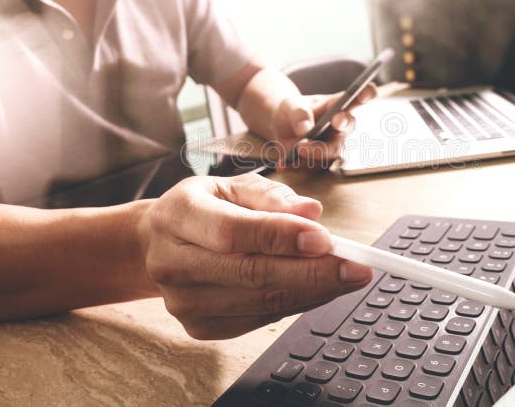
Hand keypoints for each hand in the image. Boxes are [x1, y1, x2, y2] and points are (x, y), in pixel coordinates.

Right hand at [136, 173, 372, 339]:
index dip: (281, 237)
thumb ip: (271, 197)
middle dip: (312, 272)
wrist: (157, 244)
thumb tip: (312, 213)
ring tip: (349, 277)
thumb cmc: (203, 208)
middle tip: (357, 267)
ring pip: (259, 303)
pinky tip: (320, 289)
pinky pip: (259, 320)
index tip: (326, 239)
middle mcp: (173, 262)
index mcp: (178, 216)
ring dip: (313, 292)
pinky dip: (296, 305)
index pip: (233, 232)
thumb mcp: (231, 186)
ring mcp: (183, 302)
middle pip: (250, 274)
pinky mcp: (199, 327)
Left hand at [270, 83, 376, 169]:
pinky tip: (284, 164)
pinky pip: (311, 166)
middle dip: (344, 123)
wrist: (281, 128)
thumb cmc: (293, 111)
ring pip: (331, 151)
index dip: (366, 94)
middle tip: (336, 120)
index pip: (357, 98)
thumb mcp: (291, 105)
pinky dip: (296, 165)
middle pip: (348, 126)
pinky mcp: (320, 162)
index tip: (366, 92)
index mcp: (338, 105)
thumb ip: (299, 113)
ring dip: (316, 150)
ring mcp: (332, 145)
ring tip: (299, 147)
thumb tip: (305, 129)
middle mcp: (340, 127)